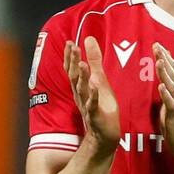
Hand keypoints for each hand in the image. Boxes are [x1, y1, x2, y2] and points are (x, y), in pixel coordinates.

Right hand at [65, 37, 120, 152]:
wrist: (104, 133)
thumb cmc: (101, 106)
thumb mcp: (99, 79)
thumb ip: (94, 60)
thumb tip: (89, 39)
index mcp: (80, 86)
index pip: (72, 69)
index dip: (70, 57)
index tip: (69, 42)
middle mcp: (81, 95)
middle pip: (74, 77)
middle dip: (73, 62)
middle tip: (73, 47)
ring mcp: (87, 105)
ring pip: (82, 90)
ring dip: (82, 77)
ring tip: (82, 64)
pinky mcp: (96, 115)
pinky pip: (93, 105)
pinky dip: (93, 96)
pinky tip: (95, 87)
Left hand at [153, 42, 173, 161]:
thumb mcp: (168, 108)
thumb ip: (166, 96)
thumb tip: (161, 86)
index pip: (171, 71)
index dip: (165, 58)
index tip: (158, 45)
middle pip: (171, 73)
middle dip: (164, 59)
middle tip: (157, 45)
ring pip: (171, 85)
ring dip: (165, 73)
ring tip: (159, 60)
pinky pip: (170, 103)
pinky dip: (165, 94)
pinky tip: (160, 86)